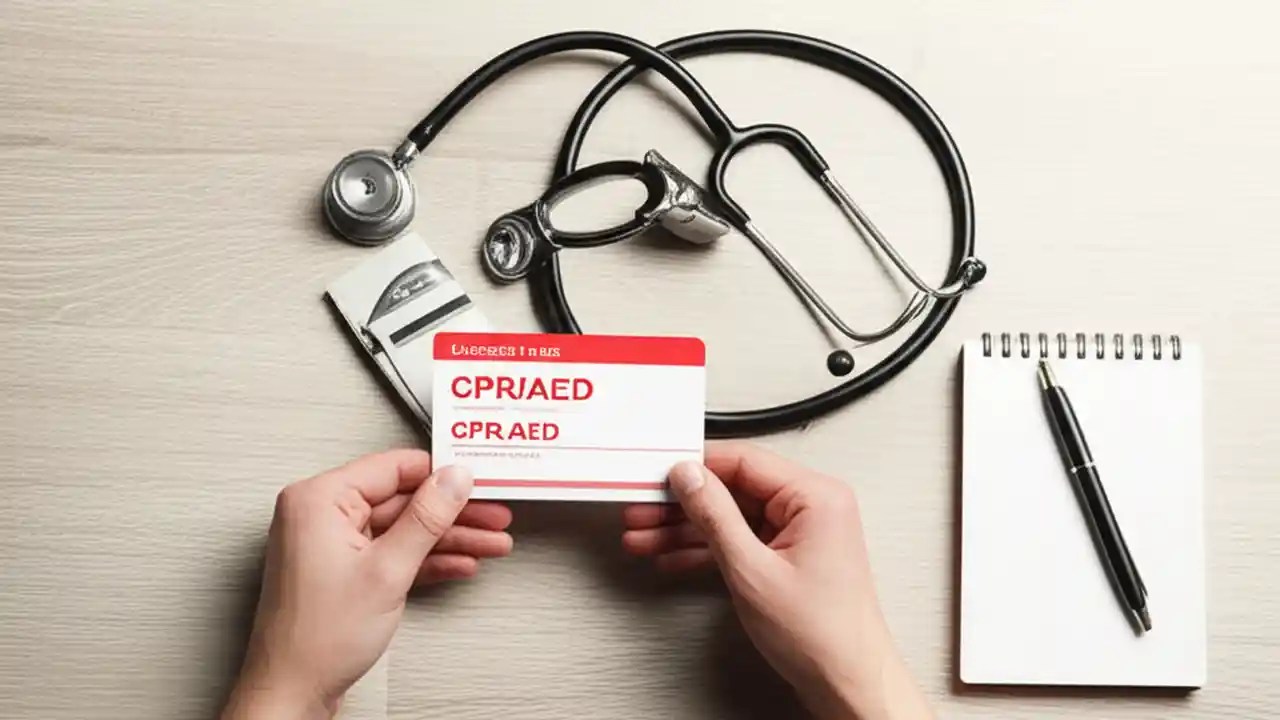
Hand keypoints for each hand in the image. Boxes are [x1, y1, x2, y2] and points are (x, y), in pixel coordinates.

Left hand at [223, 450, 512, 719]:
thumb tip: (453, 480)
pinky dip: (425, 559)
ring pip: (402, 528)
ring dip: (447, 538)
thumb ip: (426, 518)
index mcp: (318, 500)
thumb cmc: (315, 640)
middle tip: (492, 515)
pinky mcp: (342, 569)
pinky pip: (391, 551)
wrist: (293, 692)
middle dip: (452, 512)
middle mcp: (319, 515)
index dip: (440, 473)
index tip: (475, 477)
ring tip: (489, 542)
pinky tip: (459, 563)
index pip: (392, 467)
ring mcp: (330, 544)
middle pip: (402, 499)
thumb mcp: (387, 570)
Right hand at [622, 442, 930, 719]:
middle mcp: (813, 507)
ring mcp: (801, 532)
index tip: (658, 473)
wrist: (846, 682)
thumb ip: (715, 516)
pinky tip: (673, 556)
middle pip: (733, 489)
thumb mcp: (752, 570)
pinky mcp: (789, 555)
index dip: (695, 466)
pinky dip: (707, 549)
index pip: (743, 460)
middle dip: (682, 504)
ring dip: (686, 529)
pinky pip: (741, 539)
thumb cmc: (822, 635)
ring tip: (645, 536)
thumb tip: (689, 477)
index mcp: (816, 496)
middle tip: (643, 508)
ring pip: (731, 517)